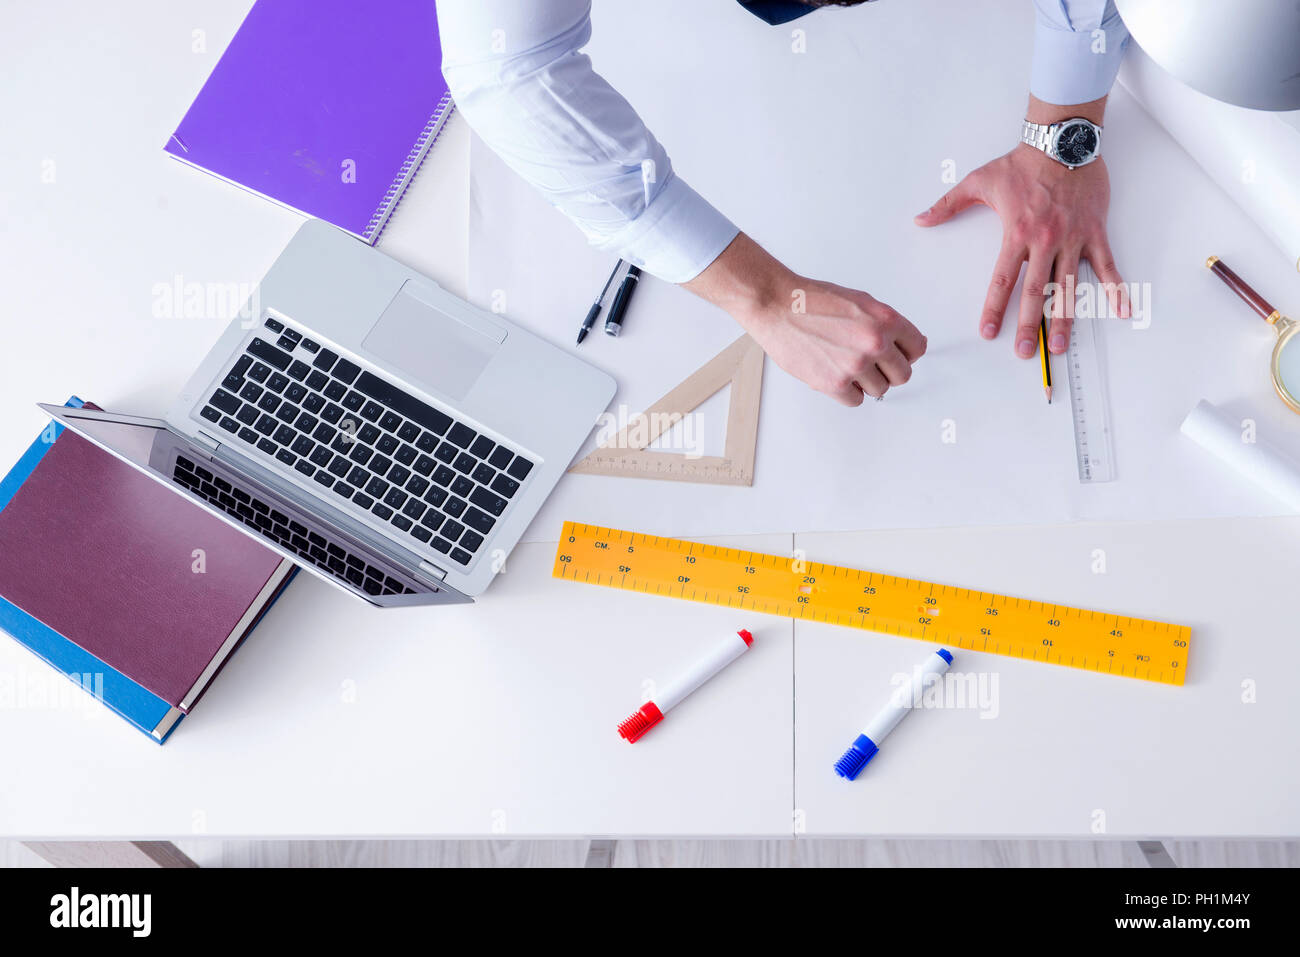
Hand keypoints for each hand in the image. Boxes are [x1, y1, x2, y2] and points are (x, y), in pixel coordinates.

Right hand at [683, 233, 926, 405]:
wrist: (778, 306)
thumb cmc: (812, 300)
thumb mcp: (860, 301)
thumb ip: (885, 324)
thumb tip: (903, 344)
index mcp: (885, 320)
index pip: (917, 349)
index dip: (905, 353)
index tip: (896, 356)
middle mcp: (874, 343)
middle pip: (903, 375)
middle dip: (889, 371)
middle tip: (873, 365)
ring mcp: (854, 365)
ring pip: (880, 390)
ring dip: (866, 382)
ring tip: (847, 366)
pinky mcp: (833, 383)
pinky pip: (856, 400)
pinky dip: (848, 392)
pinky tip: (836, 375)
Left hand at [915, 99, 1128, 358]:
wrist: (1062, 139)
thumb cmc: (1022, 162)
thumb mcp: (979, 181)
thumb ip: (948, 205)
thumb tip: (920, 219)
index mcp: (1016, 234)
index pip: (1002, 280)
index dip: (995, 307)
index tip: (989, 332)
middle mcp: (1045, 241)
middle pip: (1036, 292)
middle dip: (1029, 325)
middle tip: (1026, 352)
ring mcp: (1073, 239)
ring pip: (1069, 286)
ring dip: (1065, 319)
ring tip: (1060, 347)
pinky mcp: (1095, 232)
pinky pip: (1108, 265)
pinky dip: (1117, 289)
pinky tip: (1122, 311)